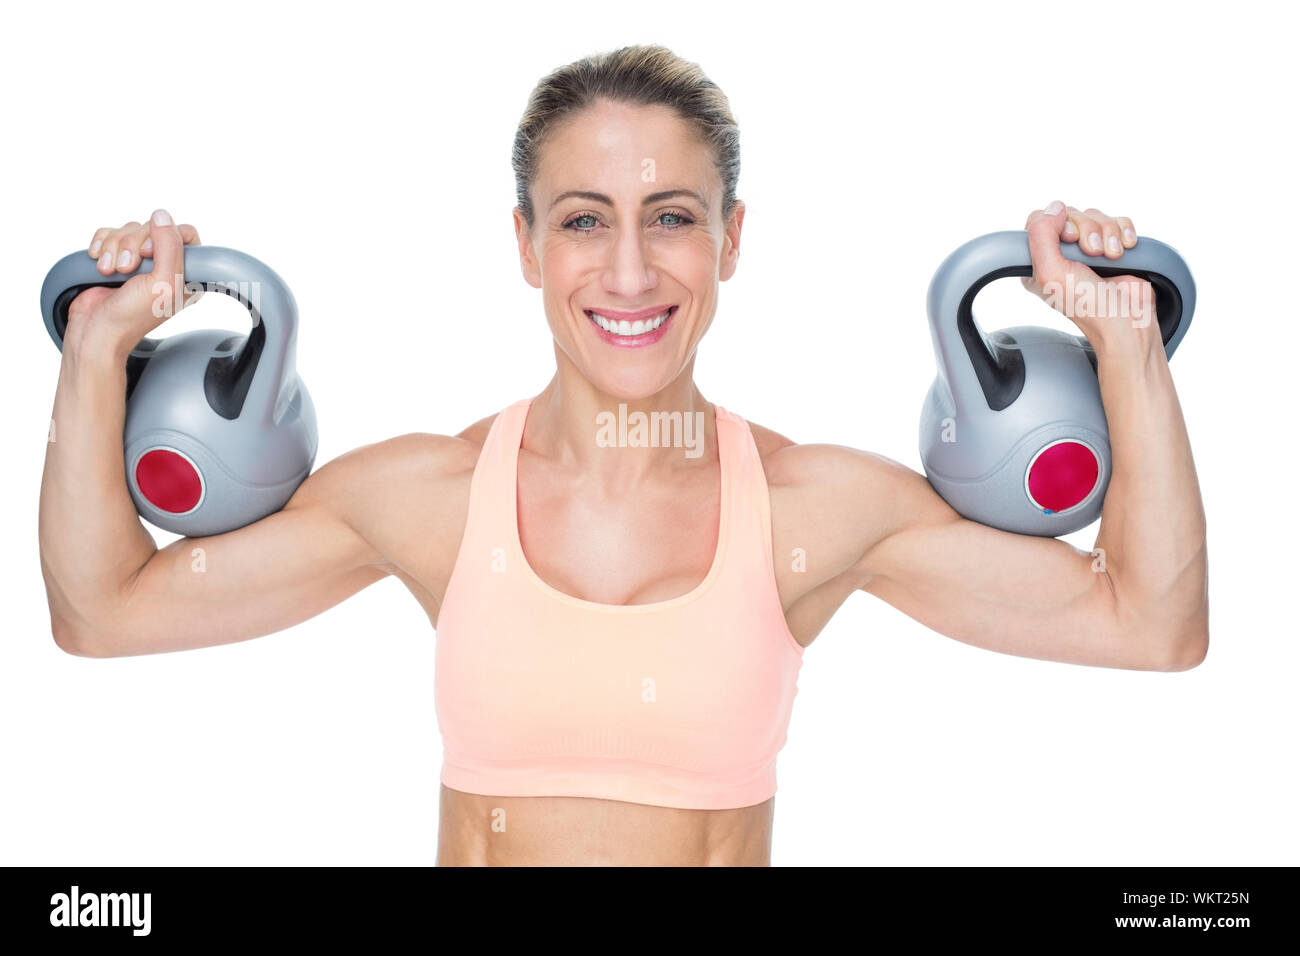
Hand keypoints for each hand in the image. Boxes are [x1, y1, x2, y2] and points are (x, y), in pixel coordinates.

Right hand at [64, 209, 202, 359]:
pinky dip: (100, 246)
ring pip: (128, 229)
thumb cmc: (132, 315)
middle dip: (132, 245)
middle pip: (153, 228)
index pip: (185, 234)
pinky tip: (99, 265)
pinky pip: (108, 233)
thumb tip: (161, 215)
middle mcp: (163, 265)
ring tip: (110, 271)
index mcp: (185, 273)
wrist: (95, 329)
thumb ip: (170, 247)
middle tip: (127, 269)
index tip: (149, 255)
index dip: (165, 237)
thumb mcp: (163, 283)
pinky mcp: (113, 257)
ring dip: (114, 248)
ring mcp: (137, 261)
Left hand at [1020, 200, 1157, 352]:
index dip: (1056, 223)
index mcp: (1039, 261)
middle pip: (1070, 213)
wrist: (1129, 319)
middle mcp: (1062, 254)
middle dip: (1087, 230)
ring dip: (1108, 234)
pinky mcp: (1114, 247)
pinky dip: (1124, 232)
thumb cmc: (1089, 305)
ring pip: (1096, 215)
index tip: (1070, 242)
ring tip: (1111, 257)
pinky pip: (1118, 221)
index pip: (1038, 220)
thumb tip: (1054, 207)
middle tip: (1093, 253)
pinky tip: (1124, 250)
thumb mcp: (1051, 273)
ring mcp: (1089, 250)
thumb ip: (1041, 236)